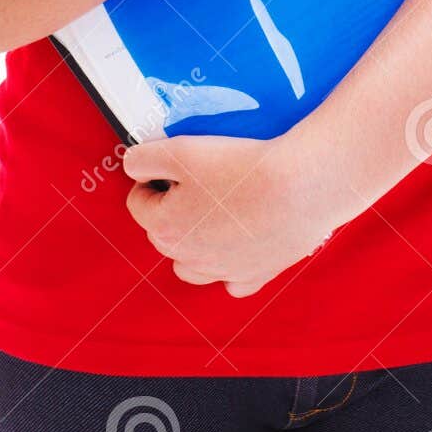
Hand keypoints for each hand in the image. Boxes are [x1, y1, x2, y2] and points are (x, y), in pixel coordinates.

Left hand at [121, 127, 347, 297]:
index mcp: (165, 227)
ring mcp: (222, 271)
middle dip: (172, 209)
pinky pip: (232, 281)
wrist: (298, 188)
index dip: (153, 178)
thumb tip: (133, 168)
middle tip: (199, 180)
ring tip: (214, 213)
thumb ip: (143, 158)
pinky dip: (229, 267)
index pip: (138, 202)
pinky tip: (239, 243)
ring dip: (193, 243)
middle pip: (164, 233)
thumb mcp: (180, 150)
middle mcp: (188, 258)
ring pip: (191, 265)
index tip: (175, 163)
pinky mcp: (255, 275)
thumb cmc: (239, 168)